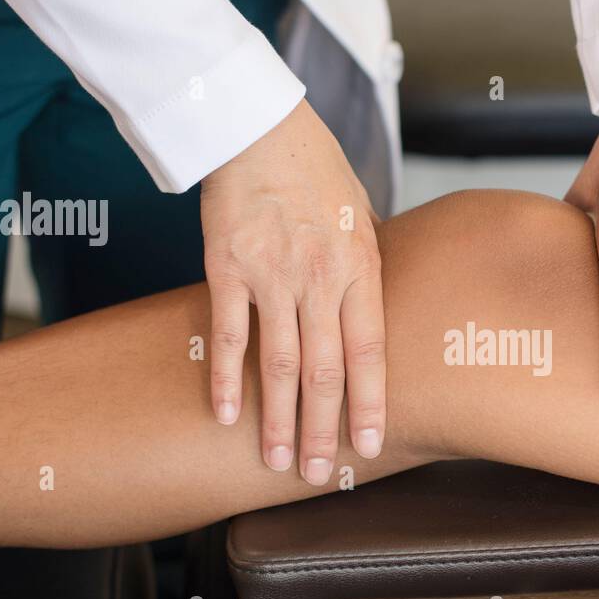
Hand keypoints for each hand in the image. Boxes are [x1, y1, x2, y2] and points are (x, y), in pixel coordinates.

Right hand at [201, 100, 384, 484]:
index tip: (371, 446)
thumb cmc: (316, 168)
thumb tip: (372, 307)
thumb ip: (366, 268)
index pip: (370, 353)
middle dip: (325, 429)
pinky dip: (226, 378)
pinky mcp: (227, 268)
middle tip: (324, 474)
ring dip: (280, 419)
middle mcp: (320, 279)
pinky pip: (228, 335)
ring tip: (280, 462)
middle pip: (326, 371)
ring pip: (280, 364)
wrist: (259, 124)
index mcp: (361, 267)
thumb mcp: (362, 215)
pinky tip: (226, 416)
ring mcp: (272, 276)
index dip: (370, 405)